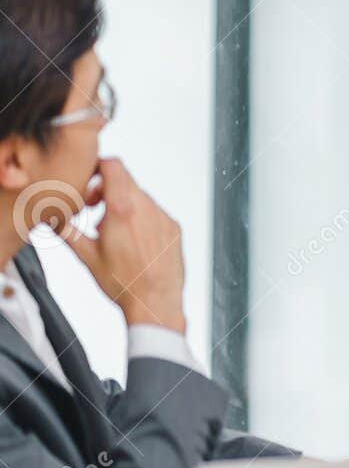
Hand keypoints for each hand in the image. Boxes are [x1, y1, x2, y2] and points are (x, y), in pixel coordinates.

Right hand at [62, 158, 186, 332]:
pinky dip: (142, 218)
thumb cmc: (123, 282)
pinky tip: (134, 240)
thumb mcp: (87, 256)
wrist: (155, 301)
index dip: (99, 167)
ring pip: (141, 198)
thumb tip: (54, 220)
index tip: (92, 178)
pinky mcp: (174, 227)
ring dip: (125, 205)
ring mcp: (163, 217)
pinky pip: (156, 212)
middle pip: (126, 182)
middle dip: (106, 190)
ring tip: (114, 231)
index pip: (114, 167)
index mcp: (123, 210)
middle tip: (96, 210)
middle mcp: (147, 209)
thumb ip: (67, 232)